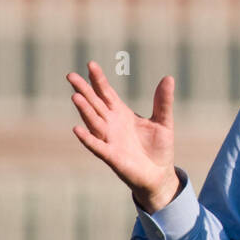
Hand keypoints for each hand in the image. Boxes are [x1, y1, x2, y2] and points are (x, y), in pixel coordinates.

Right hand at [67, 61, 178, 211]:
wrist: (159, 175)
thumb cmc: (159, 148)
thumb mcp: (164, 121)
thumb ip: (163, 101)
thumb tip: (168, 78)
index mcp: (122, 114)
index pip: (106, 93)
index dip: (99, 80)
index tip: (90, 64)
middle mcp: (112, 125)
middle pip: (95, 104)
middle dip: (84, 90)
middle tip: (71, 75)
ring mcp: (109, 140)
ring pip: (93, 122)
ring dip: (84, 110)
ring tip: (76, 96)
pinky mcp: (111, 156)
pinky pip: (97, 146)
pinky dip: (87, 138)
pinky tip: (77, 129)